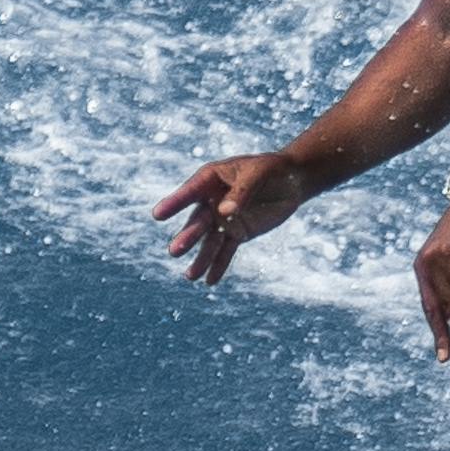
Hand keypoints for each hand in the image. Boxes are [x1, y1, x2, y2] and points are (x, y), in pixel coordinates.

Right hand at [158, 148, 310, 284]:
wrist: (291, 180)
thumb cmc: (272, 169)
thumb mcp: (259, 174)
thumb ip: (242, 192)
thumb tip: (224, 212)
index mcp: (211, 178)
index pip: (191, 191)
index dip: (175, 202)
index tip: (157, 214)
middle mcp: (211, 200)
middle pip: (198, 221)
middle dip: (188, 236)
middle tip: (174, 251)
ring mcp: (223, 219)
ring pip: (209, 241)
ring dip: (200, 258)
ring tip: (191, 277)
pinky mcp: (237, 233)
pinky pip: (226, 251)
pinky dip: (219, 266)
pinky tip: (209, 281)